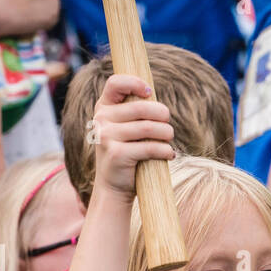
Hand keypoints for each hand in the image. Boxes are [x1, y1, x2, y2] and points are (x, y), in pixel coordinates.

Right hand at [90, 74, 175, 203]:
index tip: (150, 93)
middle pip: (142, 107)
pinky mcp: (117, 154)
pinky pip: (150, 147)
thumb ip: (136, 113)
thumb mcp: (125, 129)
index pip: (115, 83)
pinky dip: (165, 151)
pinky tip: (169, 154)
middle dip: (163, 116)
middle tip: (168, 128)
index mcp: (103, 108)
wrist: (113, 186)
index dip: (135, 83)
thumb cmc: (126, 153)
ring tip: (169, 140)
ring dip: (167, 134)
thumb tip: (161, 106)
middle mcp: (101, 119)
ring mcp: (107, 136)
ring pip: (149, 128)